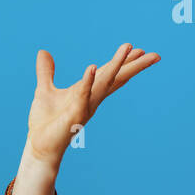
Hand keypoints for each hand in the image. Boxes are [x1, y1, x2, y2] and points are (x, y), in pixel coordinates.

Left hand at [26, 43, 159, 166]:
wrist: (39, 146)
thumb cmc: (45, 122)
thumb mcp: (44, 90)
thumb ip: (46, 72)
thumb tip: (43, 52)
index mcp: (86, 92)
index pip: (108, 74)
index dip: (122, 62)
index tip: (138, 49)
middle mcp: (91, 99)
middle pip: (115, 78)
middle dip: (134, 66)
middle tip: (155, 55)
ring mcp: (85, 106)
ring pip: (104, 82)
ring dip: (116, 65)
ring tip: (128, 48)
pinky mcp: (74, 114)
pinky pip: (82, 95)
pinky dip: (88, 81)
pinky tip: (92, 67)